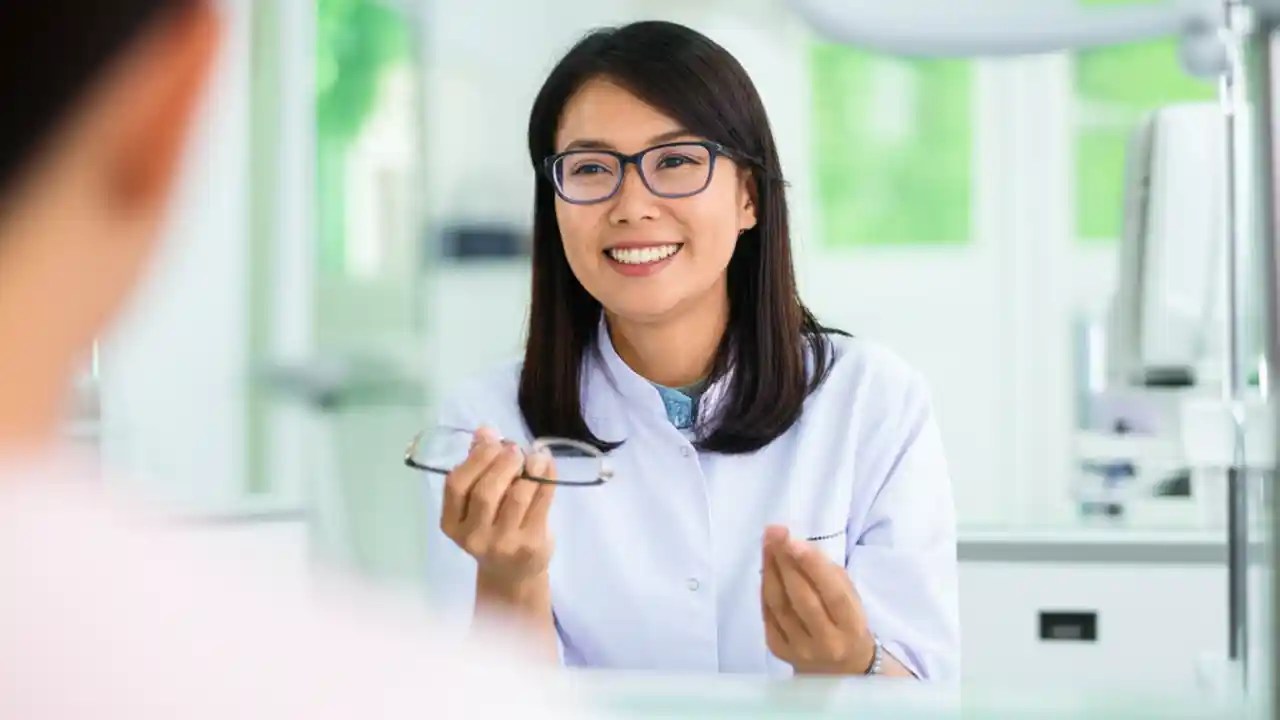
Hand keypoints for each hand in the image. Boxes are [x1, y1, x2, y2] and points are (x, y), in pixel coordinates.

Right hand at [440, 427, 556, 594]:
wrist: (513, 574)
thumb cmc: (493, 528)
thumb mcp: (477, 503)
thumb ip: (478, 467)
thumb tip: (485, 430)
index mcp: (452, 523)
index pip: (456, 485)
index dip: (475, 458)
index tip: (492, 440)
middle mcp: (473, 537)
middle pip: (486, 492)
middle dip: (502, 463)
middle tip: (515, 449)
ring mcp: (502, 544)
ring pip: (516, 497)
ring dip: (529, 469)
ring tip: (535, 456)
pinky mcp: (530, 545)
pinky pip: (541, 505)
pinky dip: (546, 479)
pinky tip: (547, 465)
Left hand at [761, 525, 874, 674]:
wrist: (839, 671)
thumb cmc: (847, 625)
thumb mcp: (851, 601)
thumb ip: (829, 576)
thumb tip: (797, 546)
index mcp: (851, 627)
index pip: (832, 594)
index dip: (812, 567)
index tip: (794, 541)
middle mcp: (826, 642)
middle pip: (801, 598)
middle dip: (785, 561)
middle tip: (774, 533)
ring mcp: (801, 650)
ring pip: (780, 606)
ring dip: (770, 570)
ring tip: (767, 544)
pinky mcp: (780, 652)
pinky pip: (768, 616)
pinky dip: (765, 590)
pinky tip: (766, 569)